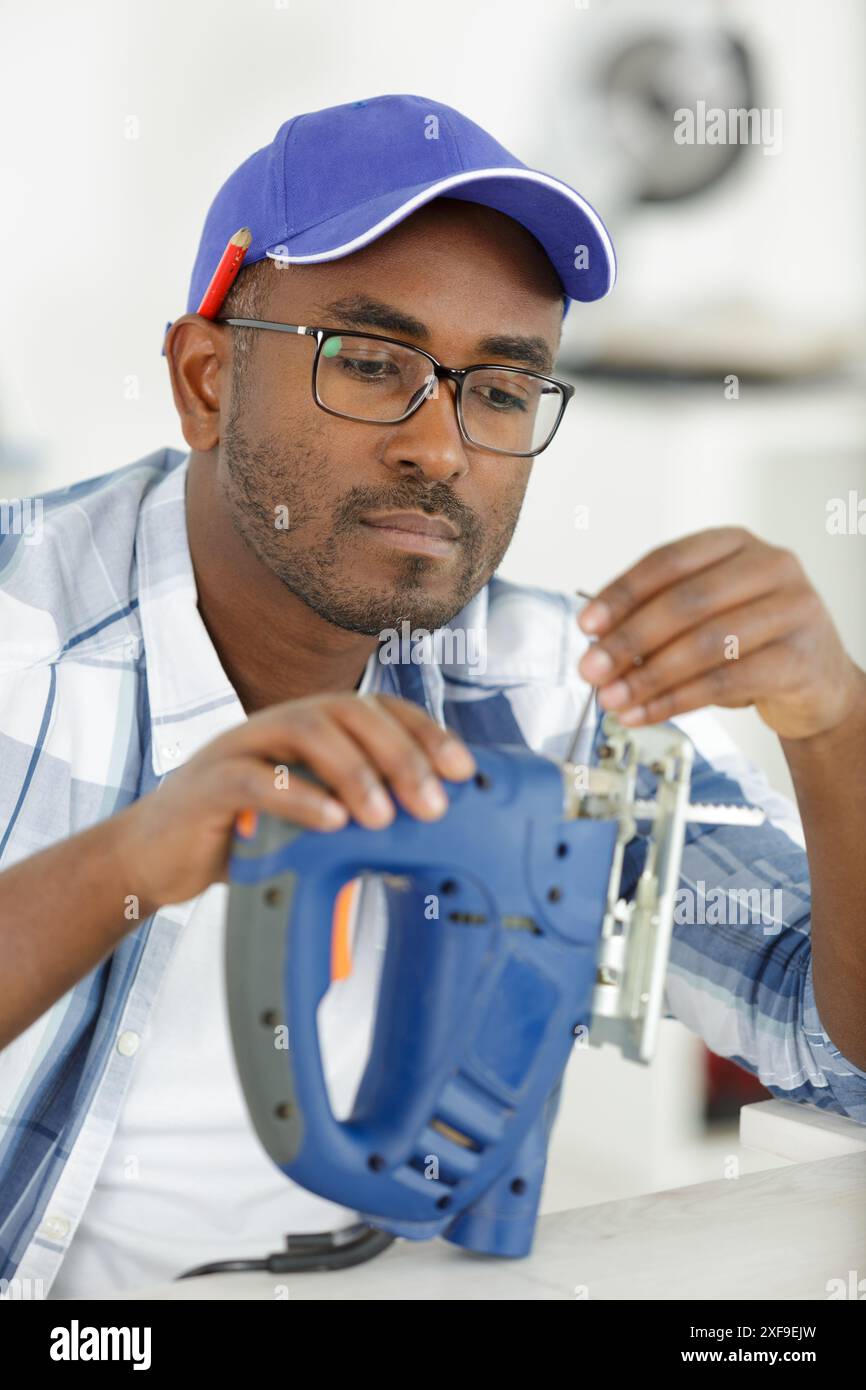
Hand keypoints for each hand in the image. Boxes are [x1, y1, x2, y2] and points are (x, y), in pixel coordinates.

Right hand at [114, 692, 475, 908]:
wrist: (155, 857)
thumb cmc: (241, 835)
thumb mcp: (310, 820)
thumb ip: (356, 812)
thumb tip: (429, 827)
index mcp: (311, 728)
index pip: (379, 710)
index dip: (425, 732)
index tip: (463, 770)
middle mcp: (279, 724)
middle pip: (351, 713)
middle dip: (401, 755)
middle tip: (433, 804)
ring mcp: (241, 746)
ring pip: (307, 733)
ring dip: (355, 772)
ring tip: (384, 817)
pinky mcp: (208, 783)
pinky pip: (255, 778)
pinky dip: (298, 797)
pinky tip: (331, 822)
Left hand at [576, 526, 865, 740]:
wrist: (817, 682)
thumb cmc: (753, 641)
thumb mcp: (706, 615)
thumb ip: (657, 619)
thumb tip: (599, 644)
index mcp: (736, 544)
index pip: (668, 561)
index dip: (622, 593)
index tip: (587, 624)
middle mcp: (770, 566)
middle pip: (685, 601)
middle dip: (629, 639)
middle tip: (592, 667)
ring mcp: (792, 609)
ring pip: (705, 644)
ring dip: (649, 677)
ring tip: (613, 698)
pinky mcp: (799, 658)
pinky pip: (726, 681)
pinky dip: (676, 701)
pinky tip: (646, 712)